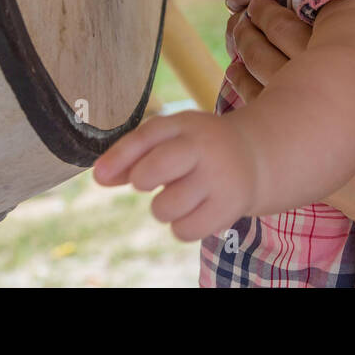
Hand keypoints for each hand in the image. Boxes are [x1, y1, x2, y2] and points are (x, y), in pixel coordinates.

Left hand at [92, 109, 257, 241]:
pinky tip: (194, 210)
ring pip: (164, 207)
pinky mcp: (229, 207)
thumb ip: (133, 155)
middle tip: (152, 180)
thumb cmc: (198, 149)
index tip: (99, 175)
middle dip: (142, 180)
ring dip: (163, 206)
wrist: (255, 156)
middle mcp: (205, 147)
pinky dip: (181, 226)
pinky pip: (183, 230)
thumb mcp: (170, 139)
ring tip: (181, 195)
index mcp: (186, 124)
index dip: (119, 157)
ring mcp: (220, 178)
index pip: (147, 136)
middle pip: (153, 170)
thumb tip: (100, 177)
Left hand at [227, 0, 354, 234]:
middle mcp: (323, 97)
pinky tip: (238, 75)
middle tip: (246, 4)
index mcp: (354, 71)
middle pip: (272, 51)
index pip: (304, 26)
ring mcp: (305, 128)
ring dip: (244, 54)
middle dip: (255, 24)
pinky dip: (243, 90)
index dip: (280, 4)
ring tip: (238, 32)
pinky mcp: (297, 153)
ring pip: (258, 80)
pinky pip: (257, 114)